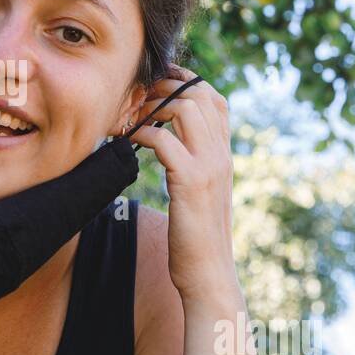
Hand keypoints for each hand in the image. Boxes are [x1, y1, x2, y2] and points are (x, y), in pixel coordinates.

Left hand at [126, 64, 237, 299]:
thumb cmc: (196, 236)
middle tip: (139, 96)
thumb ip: (194, 164)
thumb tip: (171, 144)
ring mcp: (209, 167)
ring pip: (185, 108)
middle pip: (200, 95)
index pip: (215, 99)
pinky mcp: (190, 182)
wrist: (208, 273)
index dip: (188, 82)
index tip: (159, 80)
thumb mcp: (201, 192)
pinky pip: (164, 140)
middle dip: (165, 87)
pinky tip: (129, 141)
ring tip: (133, 116)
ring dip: (152, 105)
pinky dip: (142, 133)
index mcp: (224, 155)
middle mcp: (222, 155)